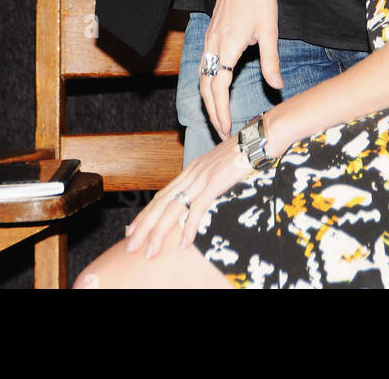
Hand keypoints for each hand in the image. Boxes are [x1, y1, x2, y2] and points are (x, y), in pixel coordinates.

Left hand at [124, 136, 249, 258]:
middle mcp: (191, 174)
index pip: (162, 195)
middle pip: (161, 203)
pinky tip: (184, 244)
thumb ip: (206, 182)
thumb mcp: (218, 168)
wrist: (257, 138)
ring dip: (160, 233)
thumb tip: (201, 198)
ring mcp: (202, 178)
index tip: (133, 229)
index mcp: (190, 171)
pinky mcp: (215, 183)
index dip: (146, 214)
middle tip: (130, 244)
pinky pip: (198, 208)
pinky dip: (189, 227)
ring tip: (150, 251)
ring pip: (173, 209)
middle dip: (144, 227)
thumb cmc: (242, 152)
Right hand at [200, 0, 281, 138]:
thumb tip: (276, 86)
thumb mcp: (269, 31)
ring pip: (201, 76)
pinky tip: (215, 92)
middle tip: (222, 132)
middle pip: (205, 86)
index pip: (218, 86)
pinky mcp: (210, 34)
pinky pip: (203, 65)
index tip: (227, 128)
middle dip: (212, 111)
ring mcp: (209, 39)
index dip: (221, 110)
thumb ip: (271, 60)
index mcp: (227, 45)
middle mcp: (213, 44)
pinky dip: (207, 83)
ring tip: (219, 117)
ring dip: (208, 99)